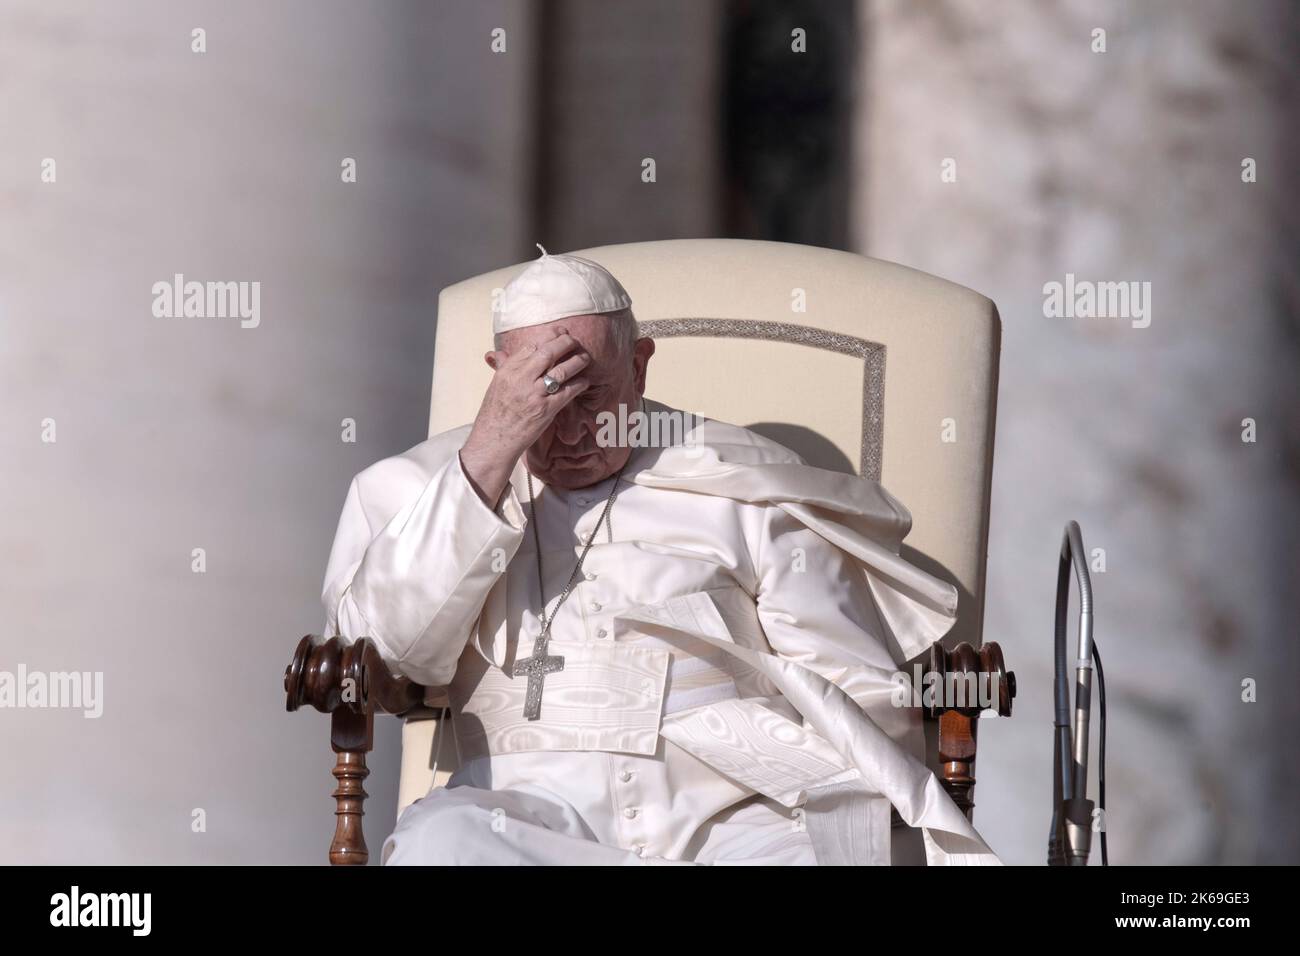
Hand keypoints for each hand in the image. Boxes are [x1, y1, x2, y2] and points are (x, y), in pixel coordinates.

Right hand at [459, 332, 590, 503]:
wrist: (493, 440)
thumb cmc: (493, 414)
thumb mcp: (495, 385)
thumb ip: (502, 367)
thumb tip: (497, 354)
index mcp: (508, 370)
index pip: (532, 345)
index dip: (549, 337)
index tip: (559, 333)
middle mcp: (521, 378)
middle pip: (548, 352)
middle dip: (565, 343)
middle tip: (575, 341)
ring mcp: (534, 394)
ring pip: (562, 370)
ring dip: (577, 361)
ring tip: (585, 357)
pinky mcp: (546, 409)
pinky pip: (567, 392)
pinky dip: (579, 384)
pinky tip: (585, 381)